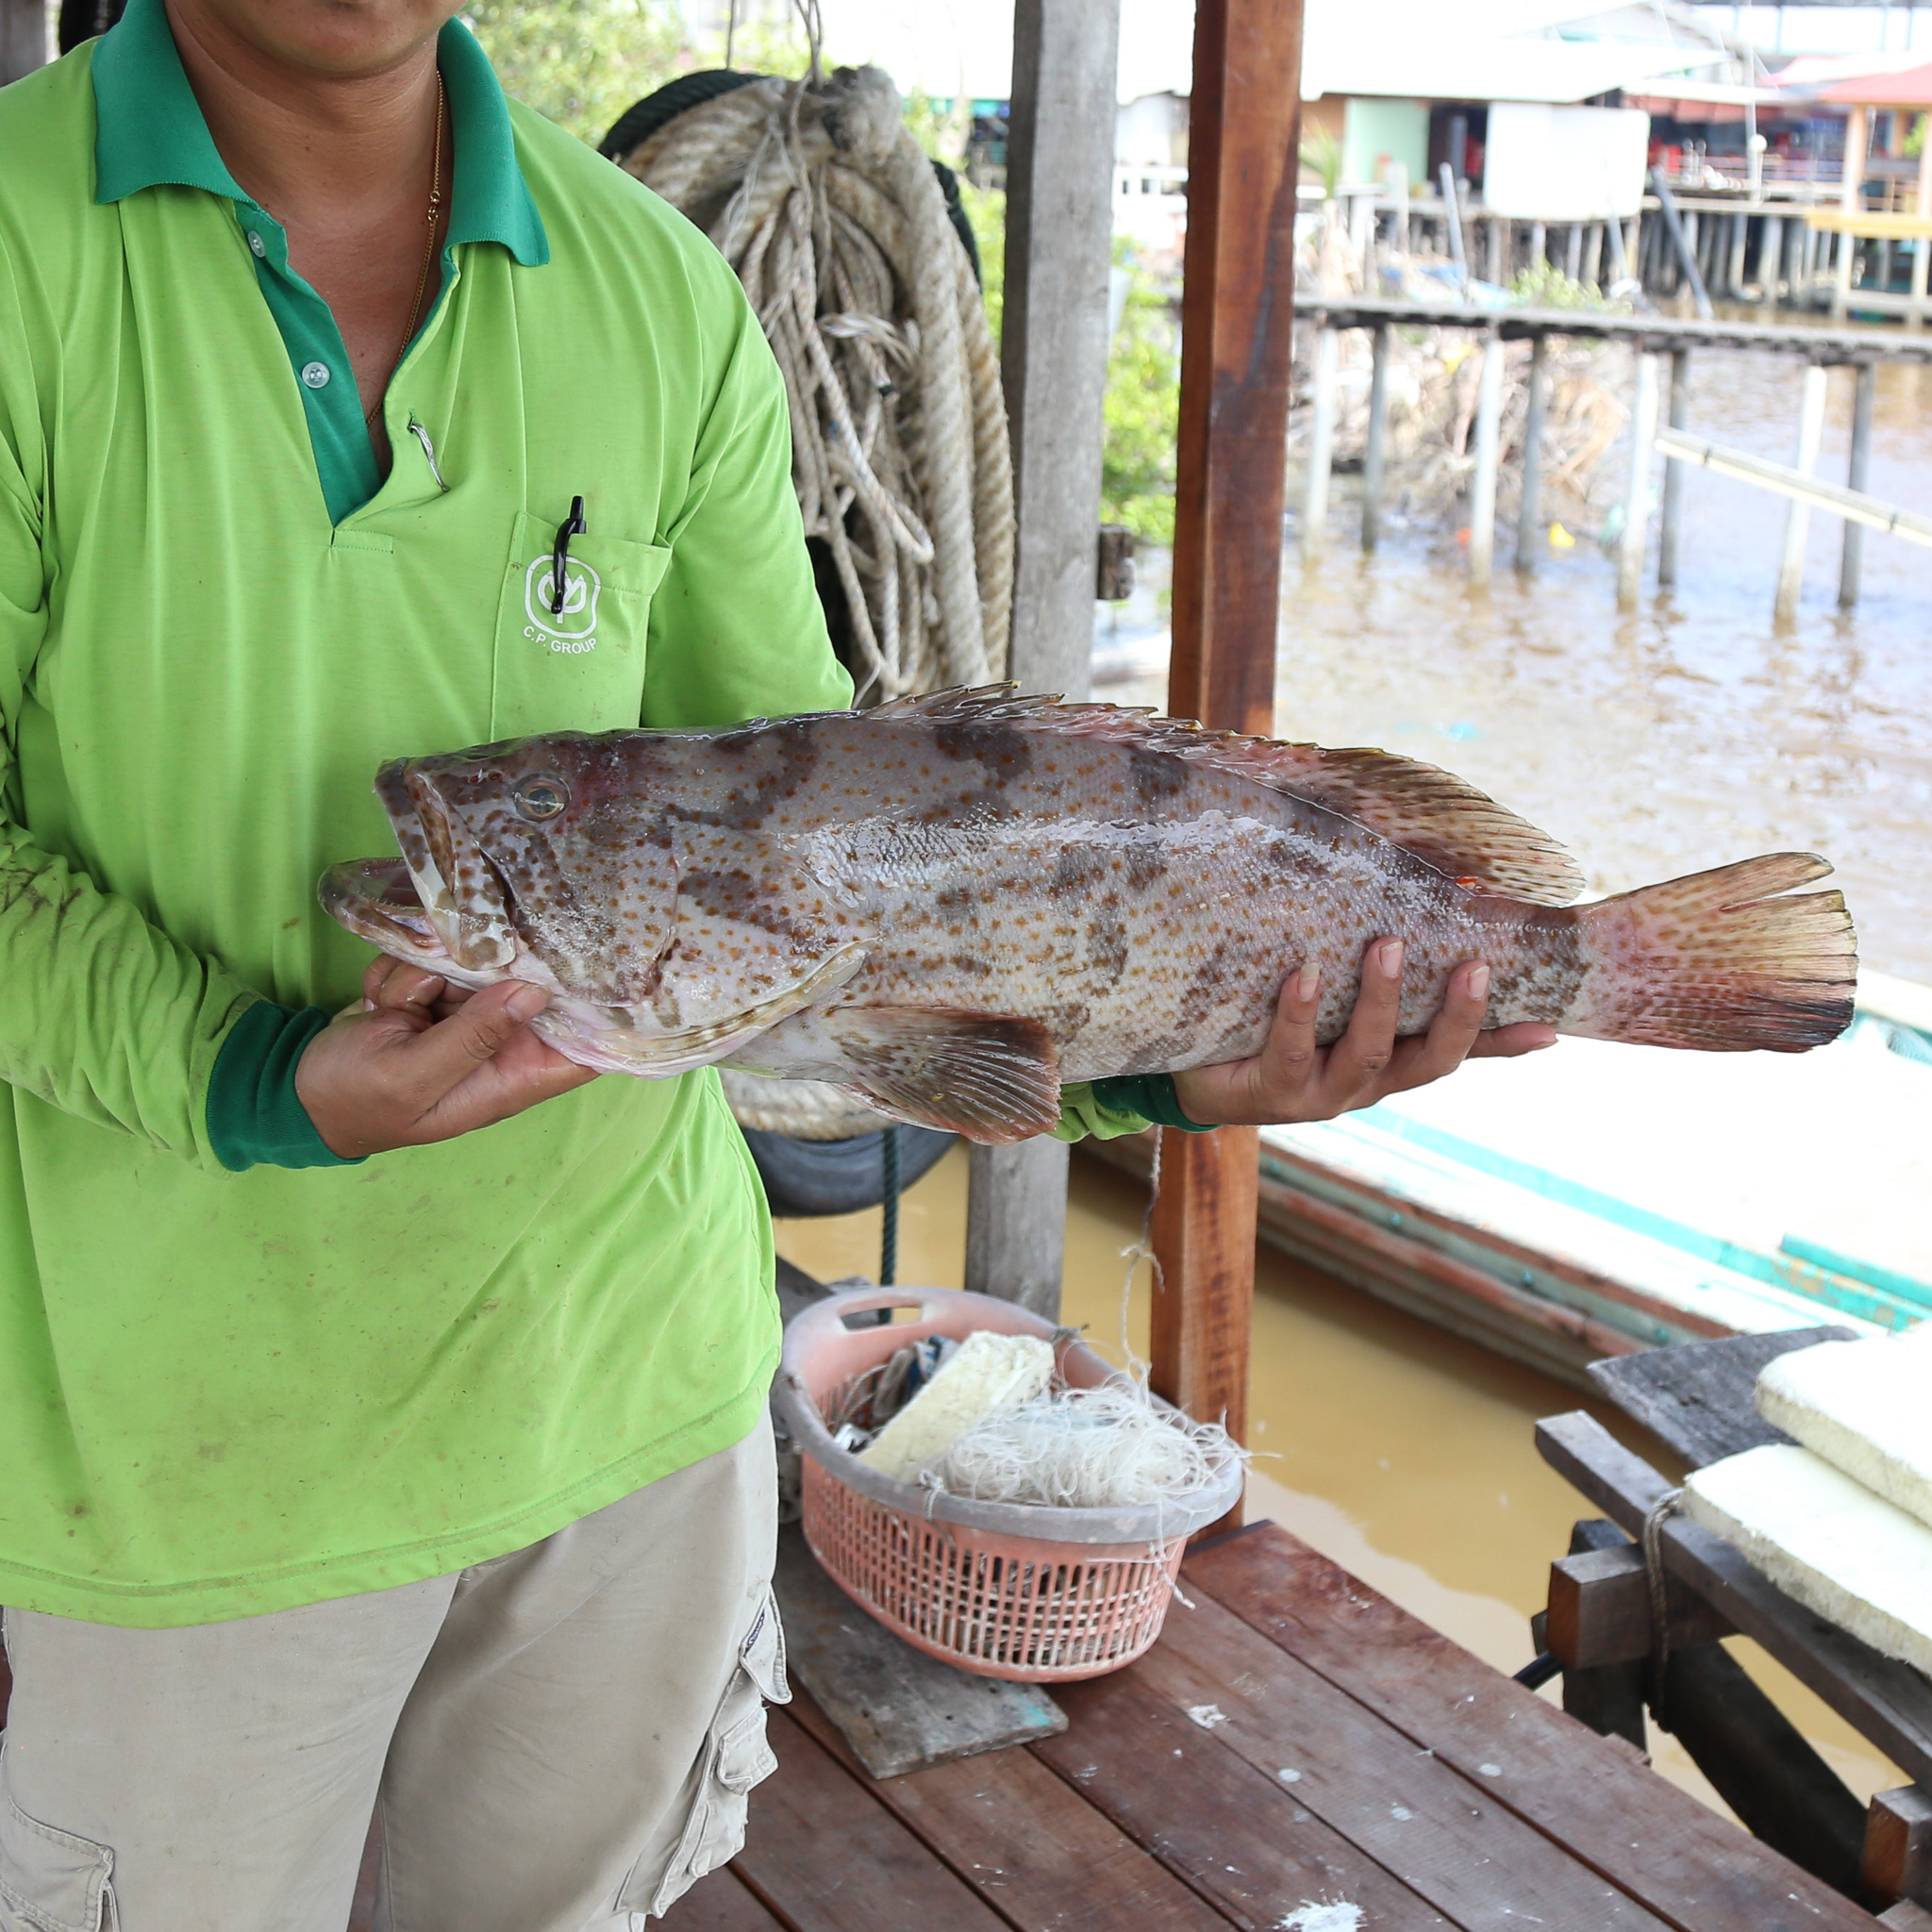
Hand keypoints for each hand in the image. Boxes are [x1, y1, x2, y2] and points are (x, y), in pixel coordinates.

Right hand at [295, 957, 597, 1158]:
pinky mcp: (439, 993)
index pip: (585, 1050)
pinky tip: (380, 1004)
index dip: (604, 1013)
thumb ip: (473, 1036)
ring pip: (476, 965)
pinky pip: (437, 960)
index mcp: (511, 1078)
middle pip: (531, 987)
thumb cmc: (358, 1100)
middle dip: (487, 975)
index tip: (606, 963)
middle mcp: (501, 1045)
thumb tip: (534, 993)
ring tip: (394, 1012)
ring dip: (427, 978)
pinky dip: (403, 975)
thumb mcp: (413, 1076)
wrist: (296, 1088)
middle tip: (440, 986)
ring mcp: (470, 1016)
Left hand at [1170, 937, 1555, 1127]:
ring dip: (1381, 1002)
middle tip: (1473, 966)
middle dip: (1453, 1015)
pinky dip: (1301, 1012)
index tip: (1551, 1026)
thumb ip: (1372, 965)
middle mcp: (1363, 1084)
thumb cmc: (1269, 1022)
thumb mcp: (1329, 996)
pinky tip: (1306, 975)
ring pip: (1366, 1054)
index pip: (1457, 1053)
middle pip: (1426, 1060)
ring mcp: (1319, 1092)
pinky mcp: (1270, 1091)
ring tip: (1388, 947)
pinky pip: (1292, 1051)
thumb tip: (1422, 901)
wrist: (1195, 1075)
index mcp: (1388, 1062)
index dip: (1501, 1043)